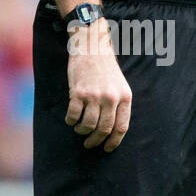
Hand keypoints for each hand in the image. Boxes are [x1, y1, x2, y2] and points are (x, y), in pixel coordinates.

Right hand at [65, 19, 131, 150]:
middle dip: (95, 141)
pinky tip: (71, 119)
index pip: (122, 127)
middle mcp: (111, 98)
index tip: (107, 148)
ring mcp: (94, 95)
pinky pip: (73, 115)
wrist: (92, 47)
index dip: (114, 141)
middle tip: (89, 144)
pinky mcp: (78, 92)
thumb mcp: (119, 85)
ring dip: (82, 131)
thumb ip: (118, 105)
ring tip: (80, 128)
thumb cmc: (105, 69)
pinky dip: (71, 121)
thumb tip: (111, 130)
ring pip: (88, 125)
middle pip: (104, 129)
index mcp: (124, 97)